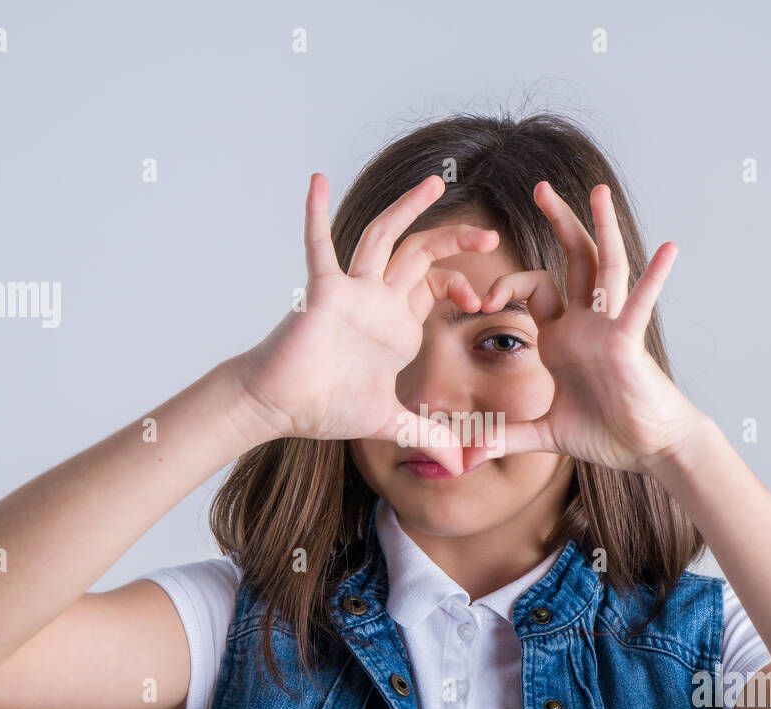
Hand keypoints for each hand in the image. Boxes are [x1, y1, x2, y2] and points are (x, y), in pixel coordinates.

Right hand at [239, 173, 497, 474]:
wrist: (281, 407)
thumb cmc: (325, 407)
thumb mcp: (390, 422)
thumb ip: (427, 437)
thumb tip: (457, 466)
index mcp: (396, 323)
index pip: (434, 284)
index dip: (462, 284)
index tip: (483, 301)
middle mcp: (376, 300)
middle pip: (418, 253)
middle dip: (454, 239)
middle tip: (489, 232)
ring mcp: (350, 291)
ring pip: (382, 238)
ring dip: (407, 209)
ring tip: (433, 182)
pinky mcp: (321, 293)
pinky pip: (318, 247)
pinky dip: (315, 213)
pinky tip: (317, 180)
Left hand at [467, 181, 706, 474]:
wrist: (646, 450)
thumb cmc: (605, 434)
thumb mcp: (544, 434)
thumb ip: (505, 437)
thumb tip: (468, 454)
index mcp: (563, 336)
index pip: (534, 290)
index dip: (506, 285)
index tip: (481, 297)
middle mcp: (587, 323)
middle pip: (573, 259)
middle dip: (558, 221)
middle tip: (540, 186)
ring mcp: (610, 328)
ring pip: (605, 267)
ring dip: (601, 228)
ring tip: (598, 191)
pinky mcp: (630, 344)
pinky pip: (640, 306)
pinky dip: (654, 279)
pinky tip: (668, 250)